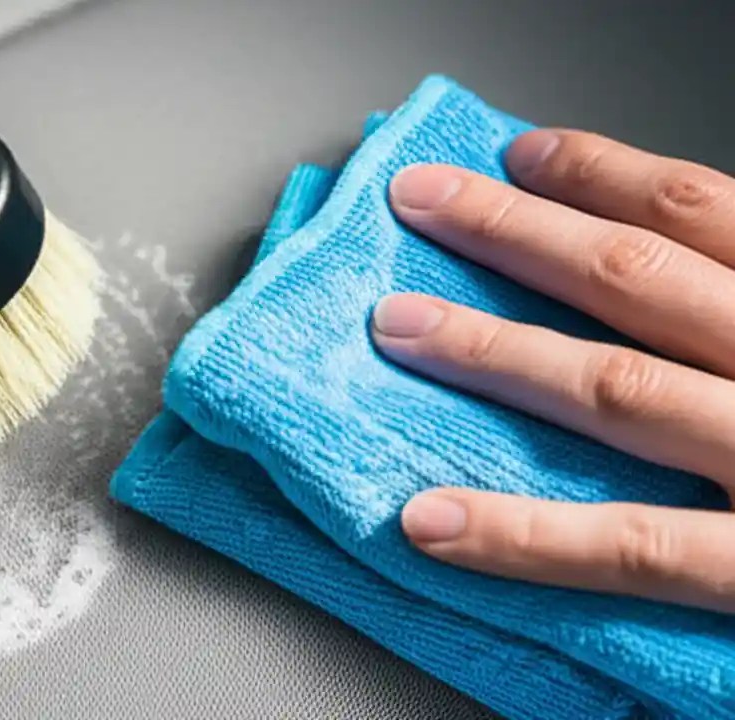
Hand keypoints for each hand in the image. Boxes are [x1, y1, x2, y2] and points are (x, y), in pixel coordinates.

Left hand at [375, 129, 734, 613]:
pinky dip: (523, 536)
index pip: (702, 209)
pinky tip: (432, 521)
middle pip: (635, 276)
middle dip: (515, 235)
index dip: (600, 174)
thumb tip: (673, 258)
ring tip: (398, 326)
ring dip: (494, 352)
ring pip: (616, 391)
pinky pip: (632, 549)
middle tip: (422, 204)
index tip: (518, 154)